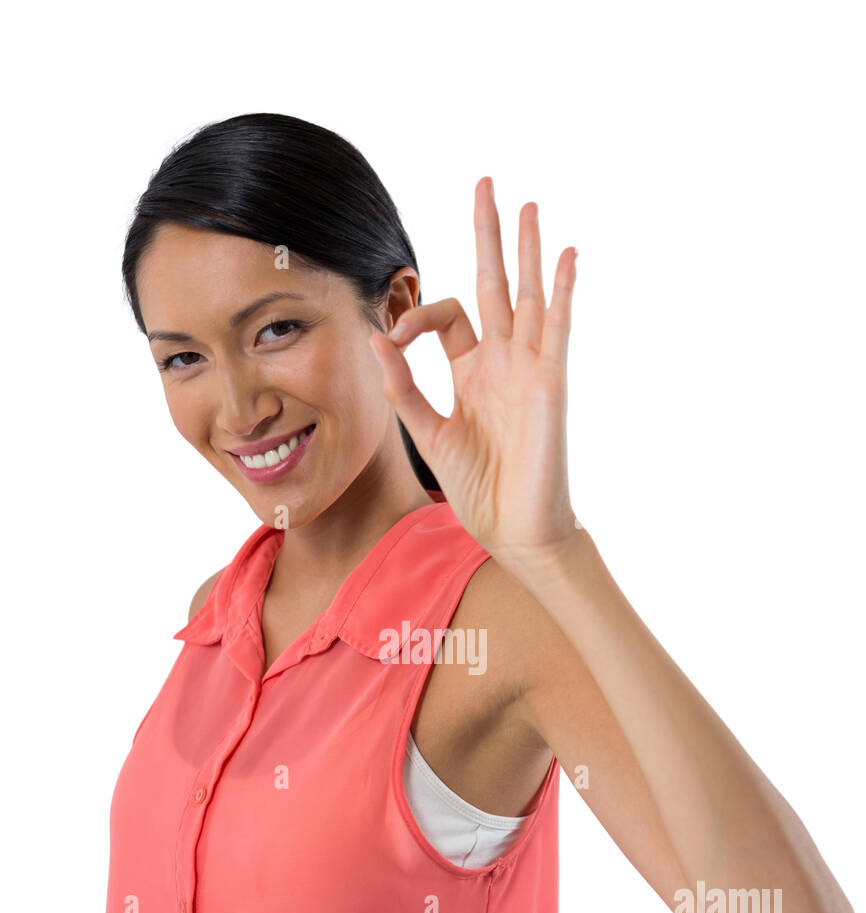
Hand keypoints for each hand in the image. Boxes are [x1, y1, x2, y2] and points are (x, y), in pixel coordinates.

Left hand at [368, 176, 579, 570]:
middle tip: (485, 184)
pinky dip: (563, 290)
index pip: (448, 318)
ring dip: (528, 249)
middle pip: (494, 284)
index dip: (416, 317)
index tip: (394, 338)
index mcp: (473, 372)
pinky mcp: (550, 383)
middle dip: (488, 235)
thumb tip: (375, 340)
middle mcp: (504, 361)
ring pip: (528, 294)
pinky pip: (558, 328)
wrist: (516, 529)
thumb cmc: (480, 489)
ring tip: (527, 204)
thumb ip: (404, 389)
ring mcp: (530, 368)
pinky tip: (566, 254)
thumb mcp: (430, 434)